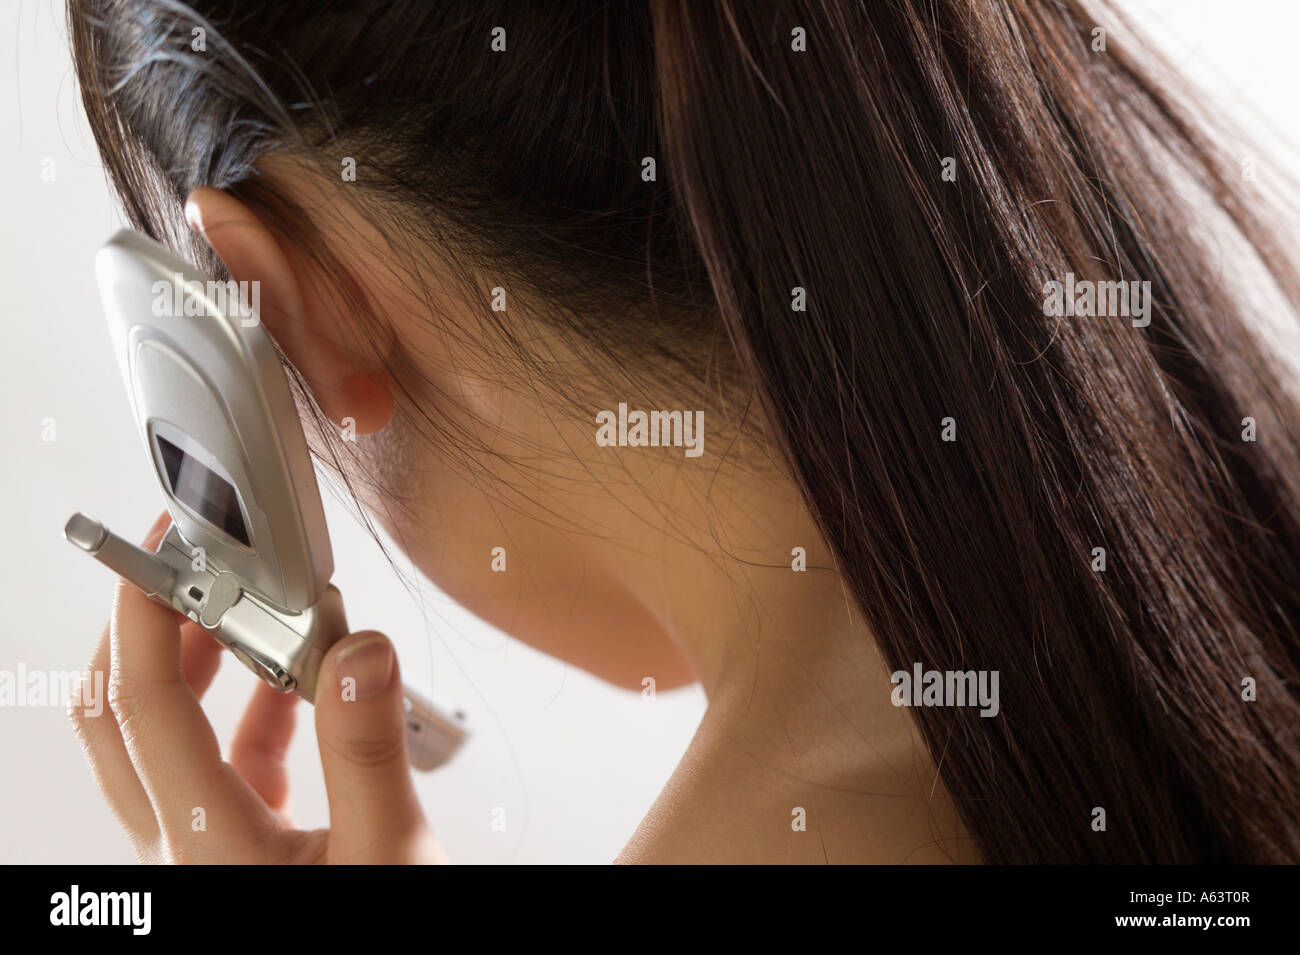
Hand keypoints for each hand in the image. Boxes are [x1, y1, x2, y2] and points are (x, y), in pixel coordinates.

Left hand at [68, 514, 443, 863]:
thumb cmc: (375, 942)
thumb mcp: (387, 854)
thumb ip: (366, 748)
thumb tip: (356, 649)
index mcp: (206, 841)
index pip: (144, 702)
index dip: (142, 614)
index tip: (159, 549)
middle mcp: (184, 843)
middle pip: (120, 718)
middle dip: (147, 631)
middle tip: (192, 572)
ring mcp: (204, 849)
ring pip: (165, 740)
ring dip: (199, 667)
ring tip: (252, 615)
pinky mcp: (240, 852)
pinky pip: (223, 765)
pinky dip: (251, 710)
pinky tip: (301, 684)